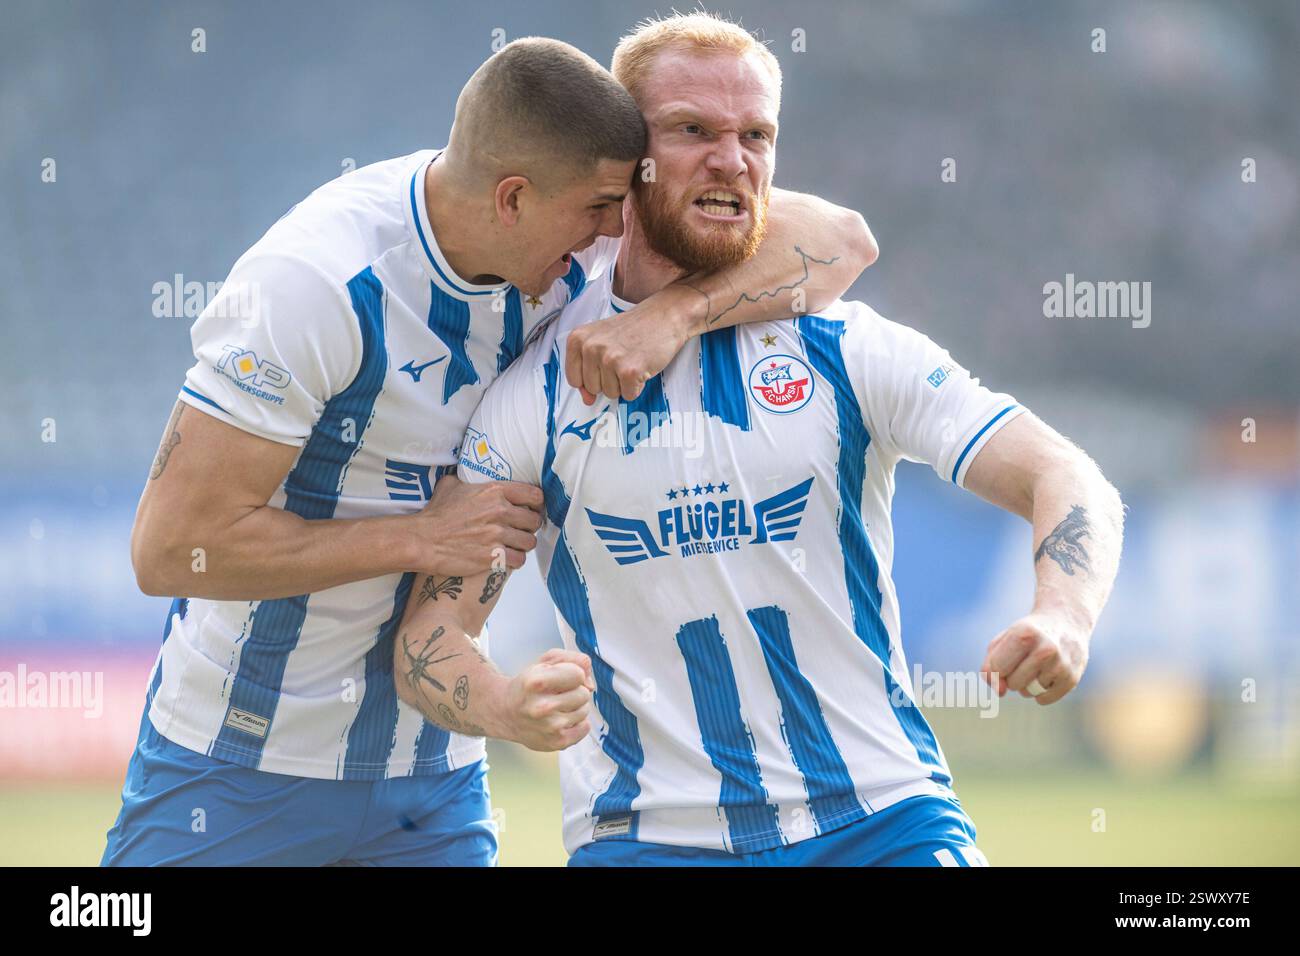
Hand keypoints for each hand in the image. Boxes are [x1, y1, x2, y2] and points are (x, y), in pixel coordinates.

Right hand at [410, 474, 543, 574]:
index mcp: (494, 491)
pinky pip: (520, 560)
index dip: (536, 503)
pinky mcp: (493, 556)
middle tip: (521, 529)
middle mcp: (500, 511)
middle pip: (534, 520)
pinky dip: (516, 560)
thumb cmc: (435, 514)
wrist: (422, 540)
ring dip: (523, 544)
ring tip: (515, 545)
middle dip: (530, 526)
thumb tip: (468, 474)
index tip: (532, 509)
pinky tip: (507, 558)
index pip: (534, 495)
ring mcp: (497, 535)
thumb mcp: (450, 485)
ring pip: (529, 542)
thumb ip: (467, 479)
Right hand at [500, 648, 595, 751]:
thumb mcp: (546, 661)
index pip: (578, 674)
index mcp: (536, 682)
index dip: (572, 674)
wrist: (506, 713)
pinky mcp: (557, 742)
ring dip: (574, 707)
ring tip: (556, 706)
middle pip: (584, 693)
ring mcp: (550, 727)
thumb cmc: (529, 685)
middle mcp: (542, 707)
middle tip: (557, 694)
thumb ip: (574, 660)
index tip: (560, 677)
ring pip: (585, 710)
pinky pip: (585, 728)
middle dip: (574, 691)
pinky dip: (577, 723)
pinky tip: (560, 719)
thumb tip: (590, 685)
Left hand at [564, 286, 698, 403]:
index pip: (573, 379)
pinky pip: (628, 395)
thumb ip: (587, 370)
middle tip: (623, 359)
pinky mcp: (629, 371)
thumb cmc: (633, 329)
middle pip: (593, 388)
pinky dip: (637, 386)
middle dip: (609, 380)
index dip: (591, 378)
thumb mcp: (601, 342)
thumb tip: (586, 399)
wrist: (664, 316)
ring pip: (610, 393)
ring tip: (632, 360)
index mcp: (578, 339)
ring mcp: (610, 359)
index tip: (603, 365)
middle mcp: (591, 348)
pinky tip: (641, 367)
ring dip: (624, 383)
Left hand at [979, 610, 1089, 705]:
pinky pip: (1043, 699)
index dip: (995, 668)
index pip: (997, 667)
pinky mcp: (1072, 679)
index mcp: (1024, 635)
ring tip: (1038, 664)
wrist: (1066, 621)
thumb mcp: (1004, 639)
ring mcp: (1061, 665)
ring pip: (1027, 693)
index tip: (1004, 657)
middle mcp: (1045, 650)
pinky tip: (1049, 673)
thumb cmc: (1028, 633)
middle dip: (1013, 675)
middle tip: (1025, 658)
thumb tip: (1000, 692)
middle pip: (1012, 684)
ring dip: (1027, 684)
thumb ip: (991, 665)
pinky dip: (1041, 691)